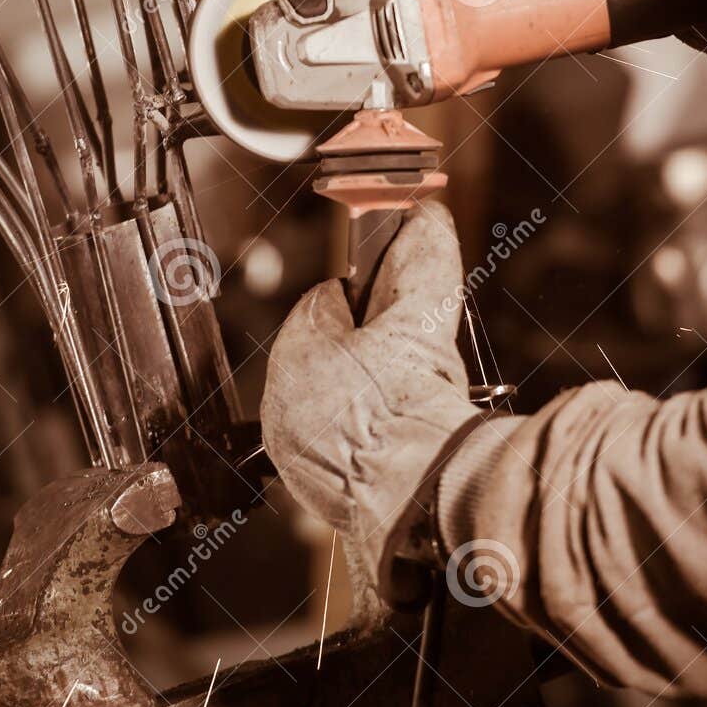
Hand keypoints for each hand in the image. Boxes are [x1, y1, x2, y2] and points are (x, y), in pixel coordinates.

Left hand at [261, 202, 475, 587]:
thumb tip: (427, 213)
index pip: (324, 304)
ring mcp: (291, 447)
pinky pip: (329, 448)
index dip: (364, 303)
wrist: (418, 492)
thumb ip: (424, 257)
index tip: (390, 313)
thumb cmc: (413, 405)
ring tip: (401, 401)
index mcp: (296, 349)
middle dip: (361, 351)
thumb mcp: (424, 314)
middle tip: (403, 362)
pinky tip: (390, 438)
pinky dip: (356, 439)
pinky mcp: (309, 486)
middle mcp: (280, 398)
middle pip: (323, 354)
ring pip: (324, 401)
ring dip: (359, 396)